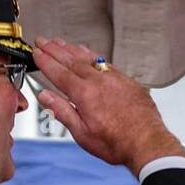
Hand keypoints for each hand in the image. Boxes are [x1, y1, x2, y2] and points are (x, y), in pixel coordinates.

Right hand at [31, 37, 184, 174]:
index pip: (59, 73)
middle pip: (71, 60)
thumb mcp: (83, 134)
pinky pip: (106, 63)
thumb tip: (45, 97)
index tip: (36, 53)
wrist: (148, 143)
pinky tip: (88, 54)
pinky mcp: (127, 81)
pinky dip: (92, 55)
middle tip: (43, 41)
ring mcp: (115, 79)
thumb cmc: (118, 144)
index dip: (45, 61)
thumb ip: (63, 112)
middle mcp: (99, 82)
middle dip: (54, 49)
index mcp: (85, 95)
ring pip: (89, 58)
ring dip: (72, 49)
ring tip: (60, 42)